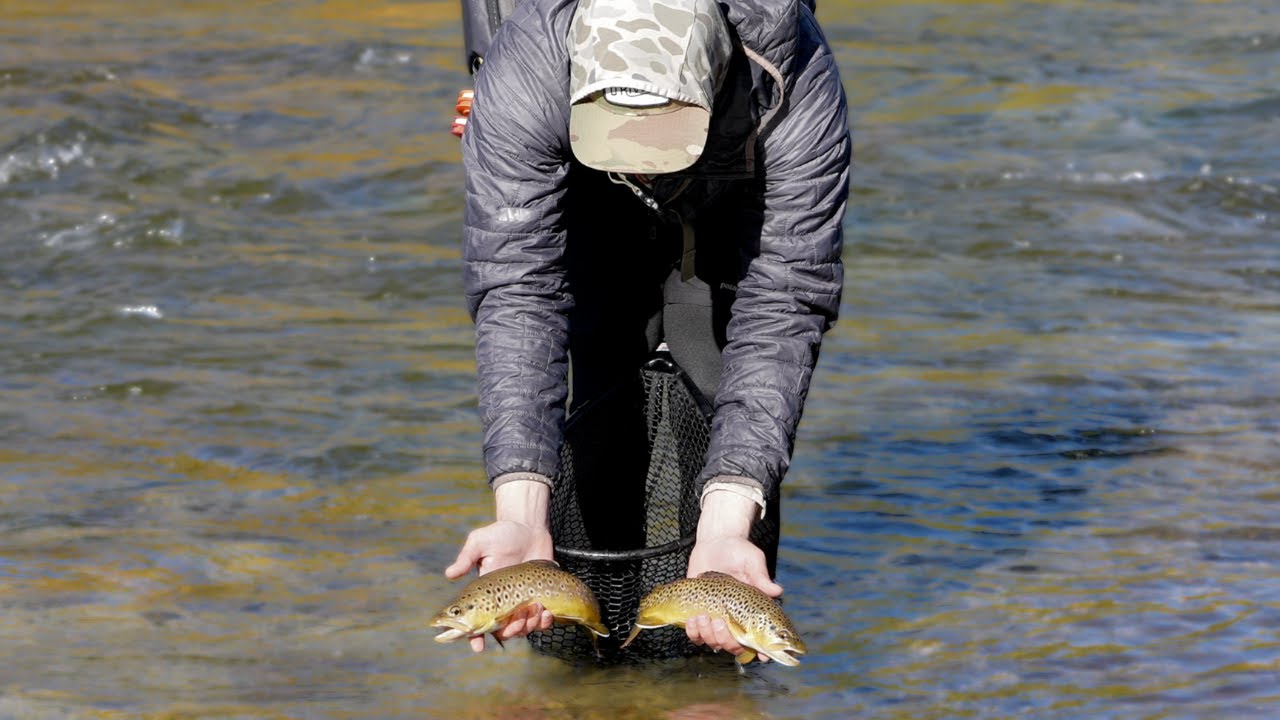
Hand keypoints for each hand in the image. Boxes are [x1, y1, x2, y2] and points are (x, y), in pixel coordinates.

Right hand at [445, 480, 555, 651]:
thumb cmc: (501, 534)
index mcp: (484, 595)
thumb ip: (467, 557)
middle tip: (515, 622)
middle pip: (501, 631)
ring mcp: (521, 603)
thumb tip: (449, 573)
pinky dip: (544, 622)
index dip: (474, 638)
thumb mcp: (480, 542)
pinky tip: (546, 612)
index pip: (476, 623)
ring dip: (527, 627)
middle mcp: (502, 603)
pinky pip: (541, 621)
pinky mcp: (540, 599)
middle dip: (508, 632)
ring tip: (533, 611)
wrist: (529, 528)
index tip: (478, 647)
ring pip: (522, 629)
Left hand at [684, 490, 782, 661]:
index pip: (760, 637)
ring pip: (714, 643)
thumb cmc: (739, 550)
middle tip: (719, 621)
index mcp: (753, 611)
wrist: (715, 542)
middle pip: (735, 646)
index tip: (761, 656)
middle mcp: (736, 619)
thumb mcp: (752, 560)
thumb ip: (761, 577)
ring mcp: (717, 618)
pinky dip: (694, 632)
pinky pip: (696, 635)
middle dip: (726, 640)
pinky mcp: (699, 614)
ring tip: (703, 617)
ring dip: (708, 636)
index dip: (762, 651)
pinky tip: (693, 620)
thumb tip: (777, 591)